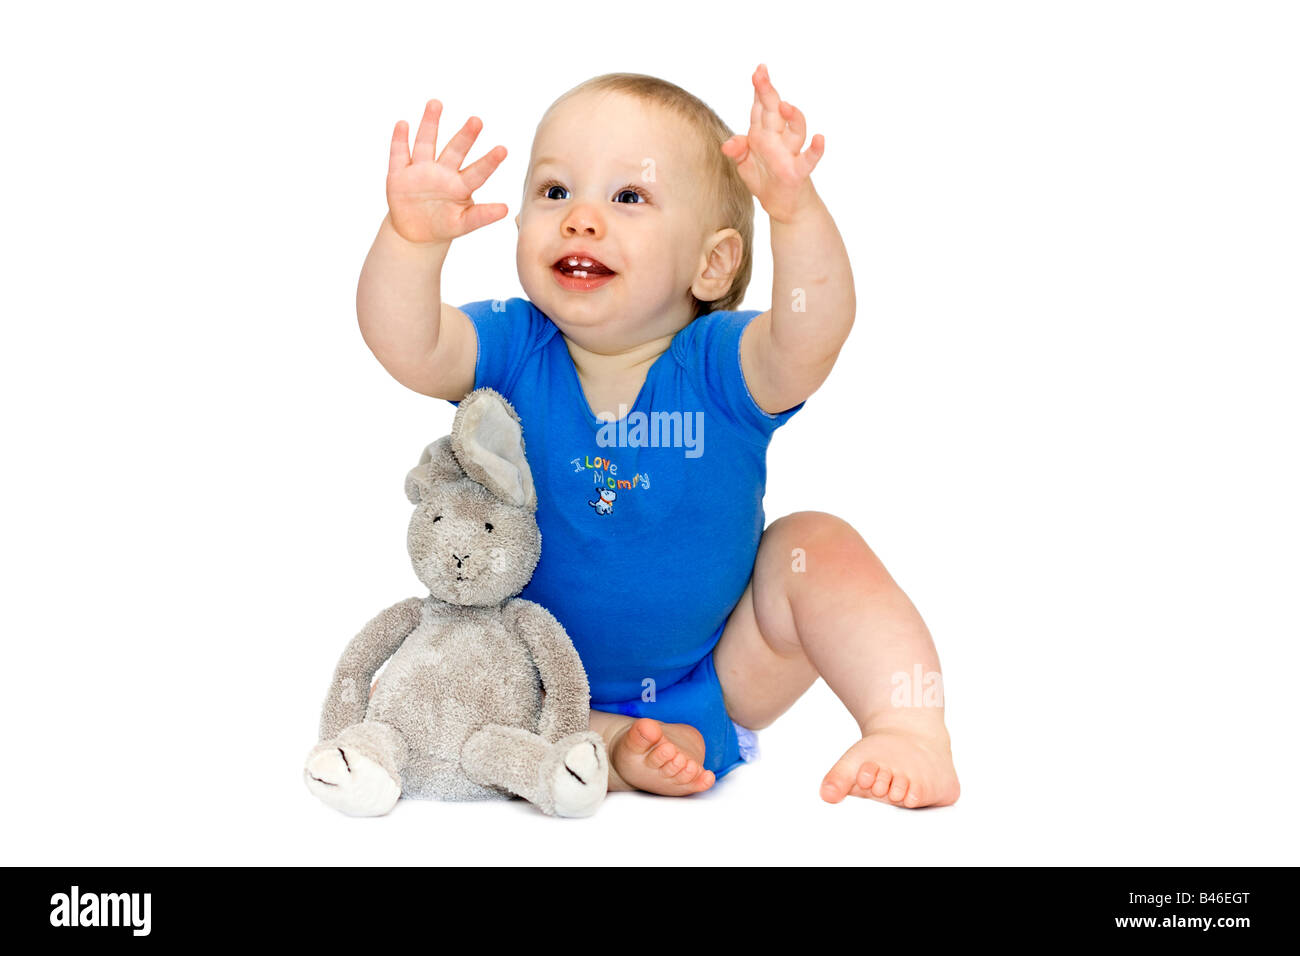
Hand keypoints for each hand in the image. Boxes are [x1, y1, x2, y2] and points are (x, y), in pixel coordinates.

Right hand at [386, 99, 508, 243]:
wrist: (416, 233)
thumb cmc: (444, 225)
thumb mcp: (463, 225)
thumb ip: (481, 216)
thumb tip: (506, 209)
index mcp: (461, 185)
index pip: (477, 171)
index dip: (489, 162)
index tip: (503, 150)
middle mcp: (443, 171)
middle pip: (455, 150)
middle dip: (465, 136)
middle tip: (477, 121)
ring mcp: (421, 169)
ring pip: (426, 143)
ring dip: (430, 124)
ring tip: (436, 104)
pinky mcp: (400, 173)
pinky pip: (399, 153)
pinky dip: (400, 139)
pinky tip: (403, 124)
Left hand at [721, 64, 824, 223]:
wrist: (781, 205)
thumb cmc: (765, 178)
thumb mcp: (744, 164)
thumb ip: (737, 150)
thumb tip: (728, 145)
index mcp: (762, 133)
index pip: (760, 107)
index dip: (759, 89)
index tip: (758, 70)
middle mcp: (778, 139)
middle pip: (774, 111)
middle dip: (768, 92)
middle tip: (761, 74)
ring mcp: (790, 153)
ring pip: (796, 130)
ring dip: (792, 116)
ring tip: (784, 106)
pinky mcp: (798, 171)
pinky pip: (809, 159)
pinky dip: (816, 150)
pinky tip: (819, 139)